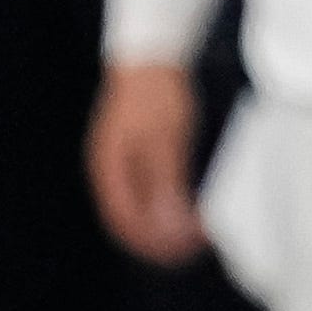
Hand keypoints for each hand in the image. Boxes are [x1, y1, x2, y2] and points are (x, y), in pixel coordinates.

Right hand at [86, 63, 205, 265]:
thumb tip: (168, 227)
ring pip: (144, 206)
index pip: (124, 222)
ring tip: (201, 233)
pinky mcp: (143, 153)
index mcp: (110, 170)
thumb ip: (165, 184)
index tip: (183, 253)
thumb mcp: (165, 142)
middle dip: (162, 239)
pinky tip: (194, 207)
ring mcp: (126, 161)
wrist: (154, 57)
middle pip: (133, 218)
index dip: (152, 243)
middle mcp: (113, 170)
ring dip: (168, 224)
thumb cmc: (156, 96)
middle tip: (197, 248)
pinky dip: (171, 204)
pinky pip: (153, 190)